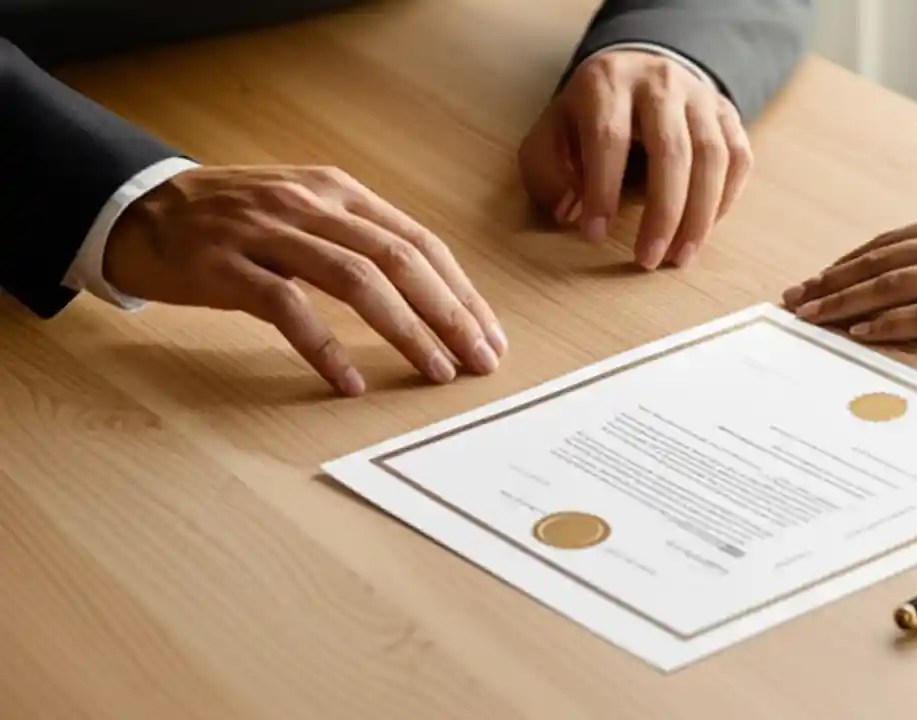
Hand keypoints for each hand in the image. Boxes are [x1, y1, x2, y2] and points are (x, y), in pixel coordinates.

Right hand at [104, 165, 506, 395]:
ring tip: (434, 370)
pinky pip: (287, 308)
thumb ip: (361, 241)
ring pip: (356, 280)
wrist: (141, 206)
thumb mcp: (306, 212)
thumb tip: (433, 297)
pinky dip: (323, 347)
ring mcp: (267, 232)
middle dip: (449, 313)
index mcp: (339, 192)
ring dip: (405, 330)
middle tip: (479, 359)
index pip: (420, 242)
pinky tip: (348, 381)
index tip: (490, 335)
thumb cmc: (237, 220)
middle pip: (400, 259)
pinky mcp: (225, 266)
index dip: (461, 291)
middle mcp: (311, 205)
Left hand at [518, 50, 752, 268]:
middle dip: (662, 214)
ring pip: (712, 157)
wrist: (639, 70)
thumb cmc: (590, 115)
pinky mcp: (728, 114)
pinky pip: (737, 160)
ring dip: (698, 216)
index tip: (594, 236)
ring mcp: (701, 96)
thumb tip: (571, 213)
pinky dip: (724, 201)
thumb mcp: (551, 133)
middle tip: (647, 260)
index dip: (602, 190)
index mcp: (608, 82)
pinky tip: (702, 230)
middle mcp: (661, 82)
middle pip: (672, 150)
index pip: (608, 137)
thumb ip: (547, 171)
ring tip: (679, 257)